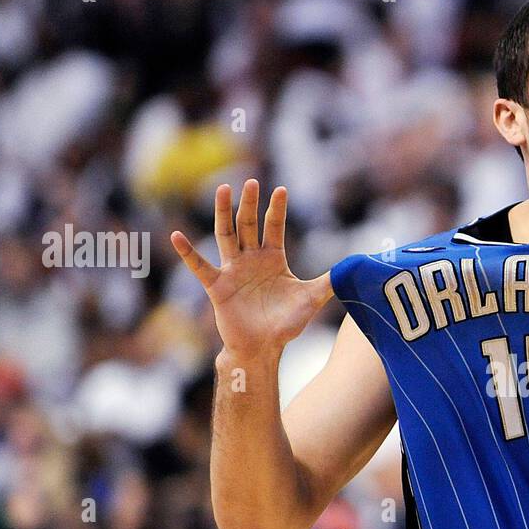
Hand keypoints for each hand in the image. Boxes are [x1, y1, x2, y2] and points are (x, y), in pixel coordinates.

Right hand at [170, 180, 333, 361]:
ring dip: (223, 213)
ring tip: (222, 189)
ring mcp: (232, 271)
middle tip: (251, 181)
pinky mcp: (217, 287)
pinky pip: (200, 267)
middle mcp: (251, 260)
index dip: (277, 209)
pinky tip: (176, 237)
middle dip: (250, 204)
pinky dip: (188, 252)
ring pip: (226, 235)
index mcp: (273, 259)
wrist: (263, 348)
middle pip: (248, 225)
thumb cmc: (285, 324)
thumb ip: (328, 282)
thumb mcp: (310, 300)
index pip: (274, 227)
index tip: (281, 189)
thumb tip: (352, 269)